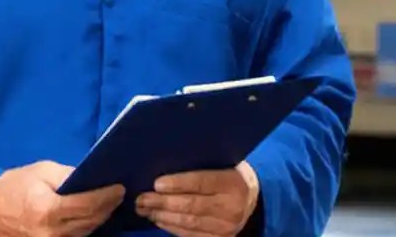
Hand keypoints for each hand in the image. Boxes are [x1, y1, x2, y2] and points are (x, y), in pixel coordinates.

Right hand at [0, 160, 124, 236]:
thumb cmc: (16, 186)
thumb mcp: (43, 171)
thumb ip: (69, 177)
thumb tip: (94, 180)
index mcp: (48, 210)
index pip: (87, 206)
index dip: (106, 198)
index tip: (119, 188)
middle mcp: (50, 233)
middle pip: (89, 222)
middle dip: (107, 208)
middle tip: (119, 195)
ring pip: (84, 233)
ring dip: (99, 219)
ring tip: (110, 204)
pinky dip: (86, 228)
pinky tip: (94, 217)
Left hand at [134, 161, 259, 235]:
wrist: (252, 199)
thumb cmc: (229, 175)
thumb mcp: (222, 165)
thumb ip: (199, 167)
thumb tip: (164, 166)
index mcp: (231, 183)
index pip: (202, 182)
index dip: (178, 183)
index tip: (157, 183)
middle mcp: (231, 207)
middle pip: (192, 205)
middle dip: (163, 202)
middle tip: (142, 198)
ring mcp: (226, 227)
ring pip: (189, 223)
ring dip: (163, 216)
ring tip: (146, 209)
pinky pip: (191, 236)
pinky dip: (172, 228)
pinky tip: (159, 220)